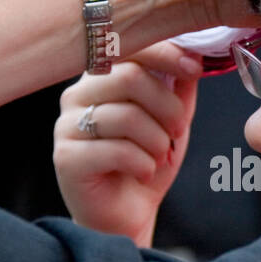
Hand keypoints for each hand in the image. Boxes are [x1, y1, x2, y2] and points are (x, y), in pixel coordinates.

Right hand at [54, 41, 199, 244]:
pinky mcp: (66, 158)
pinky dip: (142, 163)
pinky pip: (114, 150)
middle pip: (128, 77)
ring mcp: (66, 126)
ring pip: (124, 115)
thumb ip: (178, 84)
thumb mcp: (171, 118)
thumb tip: (194, 50)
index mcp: (99, 78)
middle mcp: (76, 96)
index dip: (165, 54)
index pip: (127, 46)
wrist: (126, 215)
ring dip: (156, 139)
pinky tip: (145, 172)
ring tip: (159, 156)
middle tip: (177, 130)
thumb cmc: (146, 161)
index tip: (194, 69)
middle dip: (166, 106)